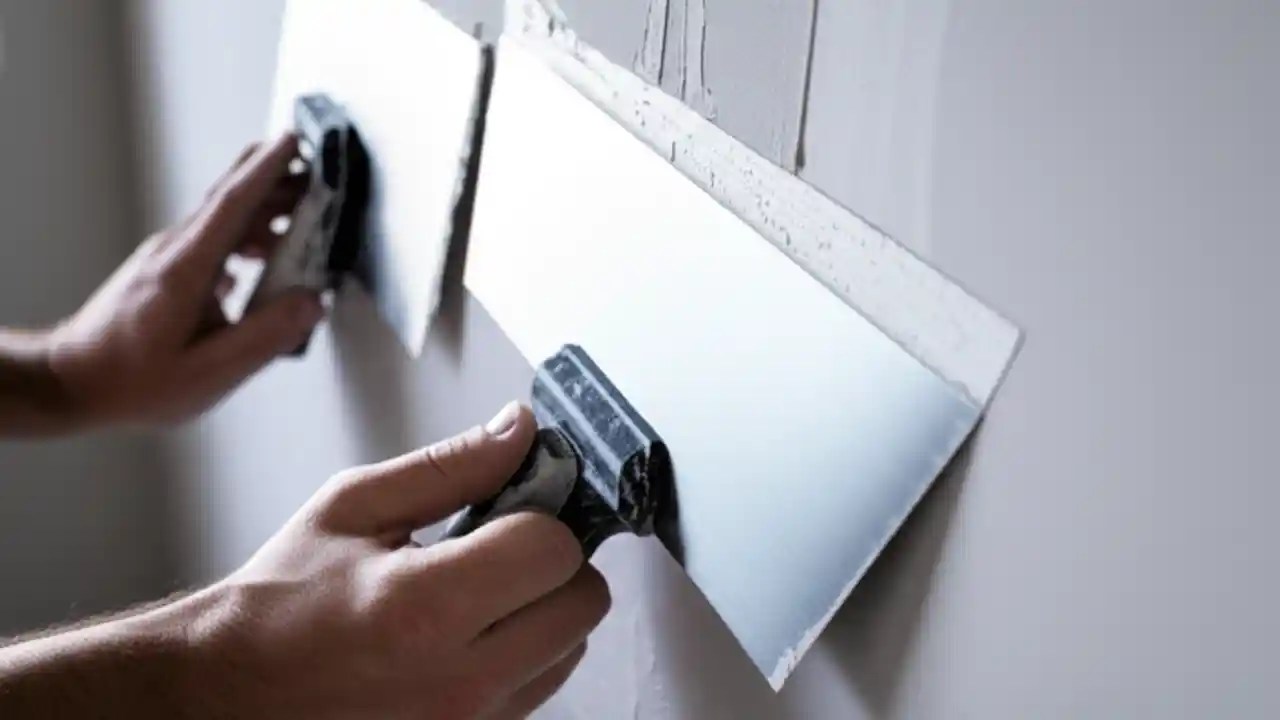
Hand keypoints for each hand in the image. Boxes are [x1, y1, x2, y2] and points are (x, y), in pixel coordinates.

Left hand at [46, 135, 322, 428]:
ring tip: (304, 215)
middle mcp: (175, 251)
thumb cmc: (136, 381)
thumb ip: (265, 337)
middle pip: (231, 198)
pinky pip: (215, 239)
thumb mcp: (210, 372)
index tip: (295, 140)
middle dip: (276, 175)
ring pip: (224, 218)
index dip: (268, 170)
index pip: (233, 204)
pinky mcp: (168, 270)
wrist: (76, 381)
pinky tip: (265, 256)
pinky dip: (247, 234)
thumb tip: (312, 303)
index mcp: (186, 269)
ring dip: (265, 209)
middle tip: (317, 165)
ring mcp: (168, 257)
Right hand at [173, 402, 608, 717]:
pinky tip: (471, 633)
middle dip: (553, 562)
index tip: (509, 508)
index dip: (537, 515)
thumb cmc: (277, 605)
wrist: (226, 696)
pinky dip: (523, 654)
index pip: (553, 549)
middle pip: (583, 605)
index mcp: (424, 608)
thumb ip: (449, 467)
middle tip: (506, 545)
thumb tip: (517, 430)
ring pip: (570, 650)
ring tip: (480, 593)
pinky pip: (537, 690)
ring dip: (543, 611)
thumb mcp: (352, 508)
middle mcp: (459, 681)